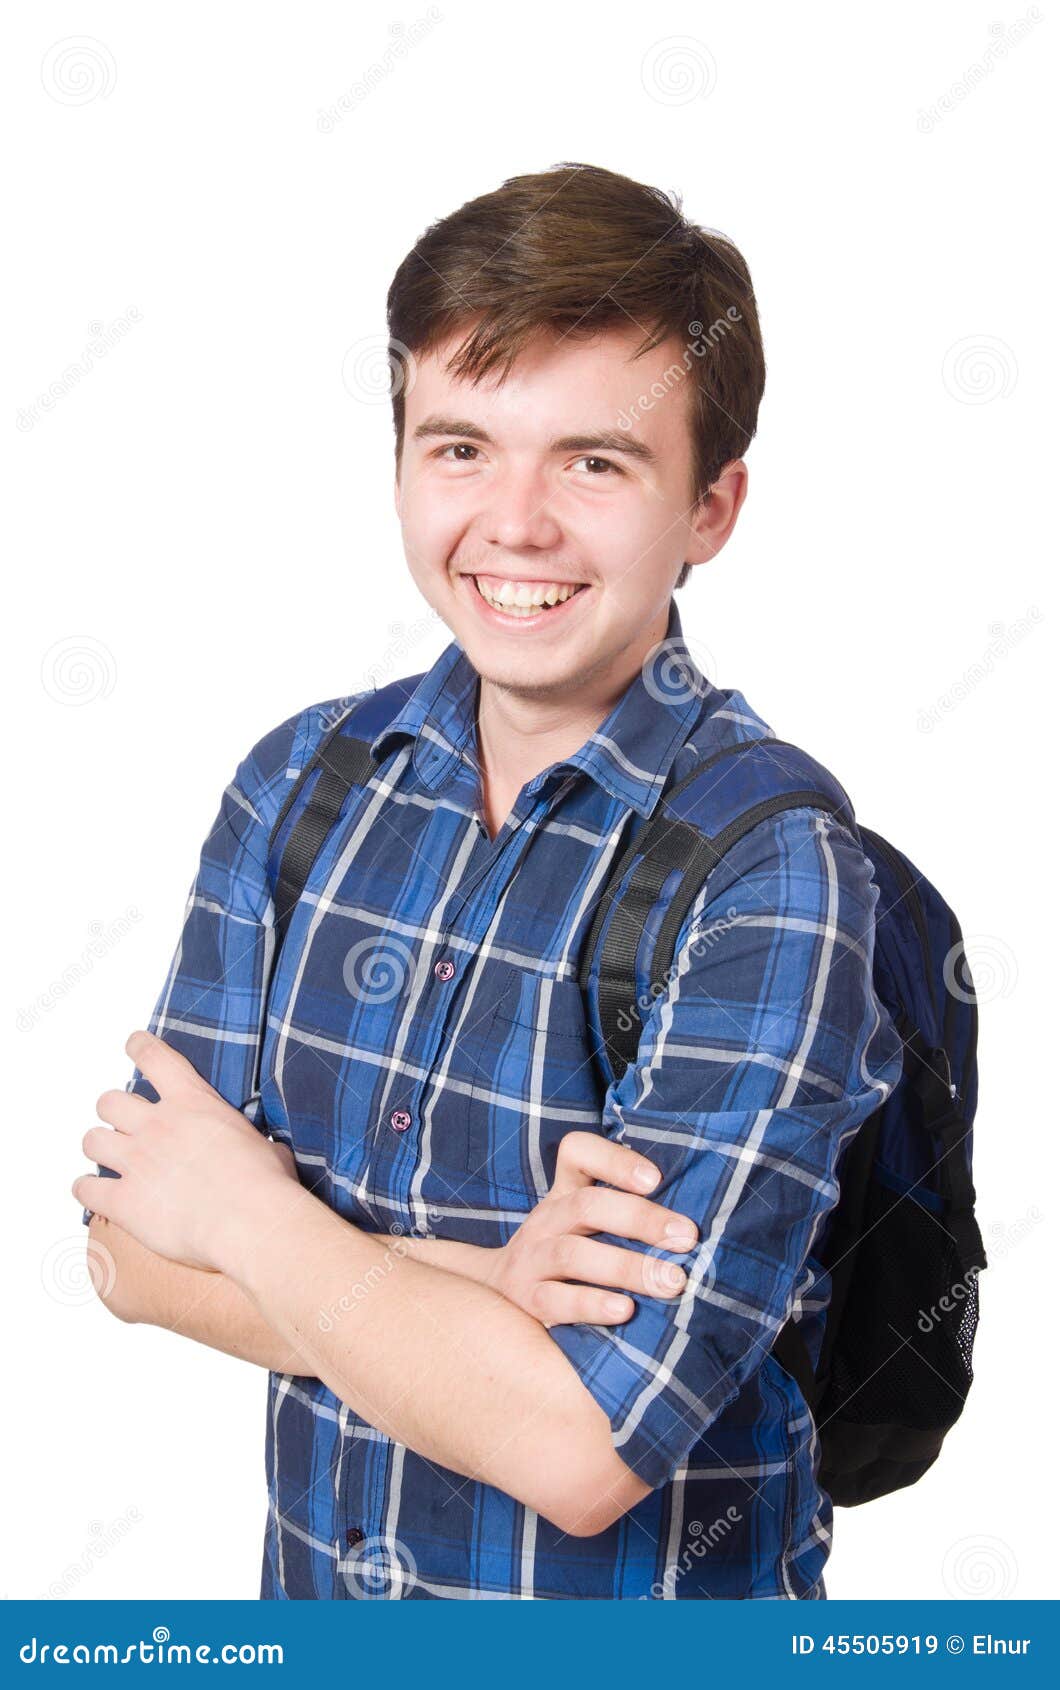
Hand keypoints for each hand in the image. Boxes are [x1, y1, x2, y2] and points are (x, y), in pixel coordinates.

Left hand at [72, 1030, 302, 1273]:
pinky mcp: (124, 1202)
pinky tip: (92, 1192)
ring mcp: (136, 1162)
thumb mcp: (263, 1144)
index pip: (155, 1058)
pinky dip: (86, 1190)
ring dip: (98, 1145)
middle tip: (124, 1124)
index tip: (133, 1043)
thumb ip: (251, 1142)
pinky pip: (86, 1190)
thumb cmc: (264, 1185)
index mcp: (193, 1103)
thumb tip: (269, 1154)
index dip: (140, 1047)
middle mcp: (157, 1125)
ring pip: (91, 1140)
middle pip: (109, 1101)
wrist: (250, 1221)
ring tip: (108, 1156)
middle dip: (113, 1111)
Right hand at [483, 1130, 697, 1327]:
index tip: (656, 1179)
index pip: (576, 1152)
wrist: (499, 1294)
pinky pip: (557, 1301)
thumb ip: (626, 1213)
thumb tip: (700, 1216)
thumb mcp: (586, 1224)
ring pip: (574, 1254)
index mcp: (564, 1192)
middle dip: (641, 1220)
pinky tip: (626, 1311)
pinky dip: (592, 1304)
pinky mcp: (528, 1300)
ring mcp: (532, 1259)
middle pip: (588, 1206)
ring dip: (627, 1266)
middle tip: (687, 1238)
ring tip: (671, 1281)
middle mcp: (547, 1220)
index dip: (615, 1161)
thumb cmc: (568, 1254)